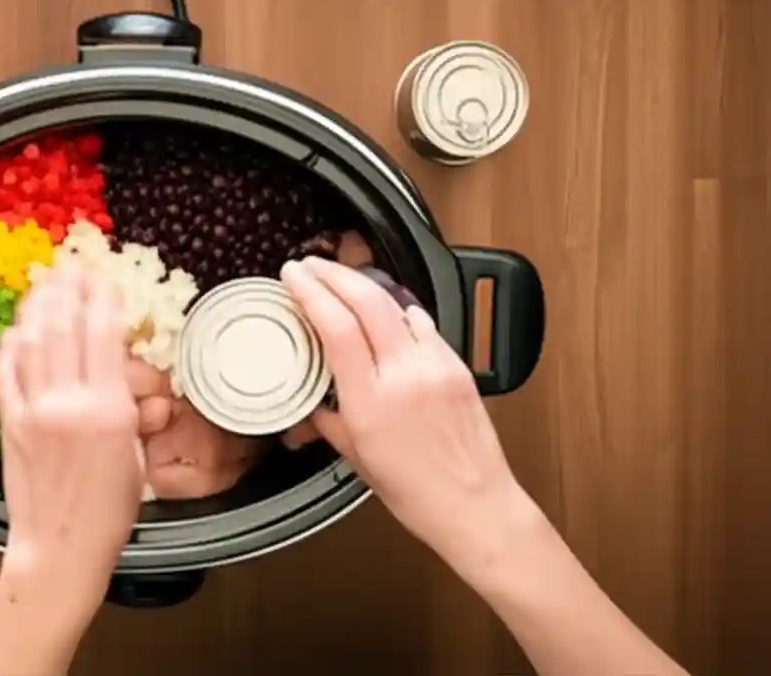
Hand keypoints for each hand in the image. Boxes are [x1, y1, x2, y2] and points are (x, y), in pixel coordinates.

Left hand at [0, 263, 143, 595]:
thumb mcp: (135, 457)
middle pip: (64, 326)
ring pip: (31, 341)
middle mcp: (68, 402)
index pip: (103, 333)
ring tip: (43, 284)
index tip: (103, 276)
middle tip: (70, 266)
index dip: (102, 297)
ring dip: (37, 306)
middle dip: (67, 289)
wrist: (60, 550)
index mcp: (108, 409)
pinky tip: (15, 329)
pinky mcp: (9, 424)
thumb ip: (131, 412)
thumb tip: (133, 384)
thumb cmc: (108, 513)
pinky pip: (6, 372)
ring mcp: (33, 411)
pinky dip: (10, 344)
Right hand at [279, 257, 524, 565]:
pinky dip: (399, 311)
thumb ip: (327, 421)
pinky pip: (424, 324)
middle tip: (310, 266)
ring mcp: (436, 366)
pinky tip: (387, 313)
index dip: (312, 292)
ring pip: (398, 304)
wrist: (477, 506)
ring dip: (365, 286)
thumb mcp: (356, 457)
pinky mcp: (458, 366)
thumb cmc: (418, 493)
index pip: (337, 326)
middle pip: (367, 300)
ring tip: (341, 281)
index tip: (293, 277)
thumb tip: (309, 404)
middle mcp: (406, 376)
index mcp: (372, 401)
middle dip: (334, 273)